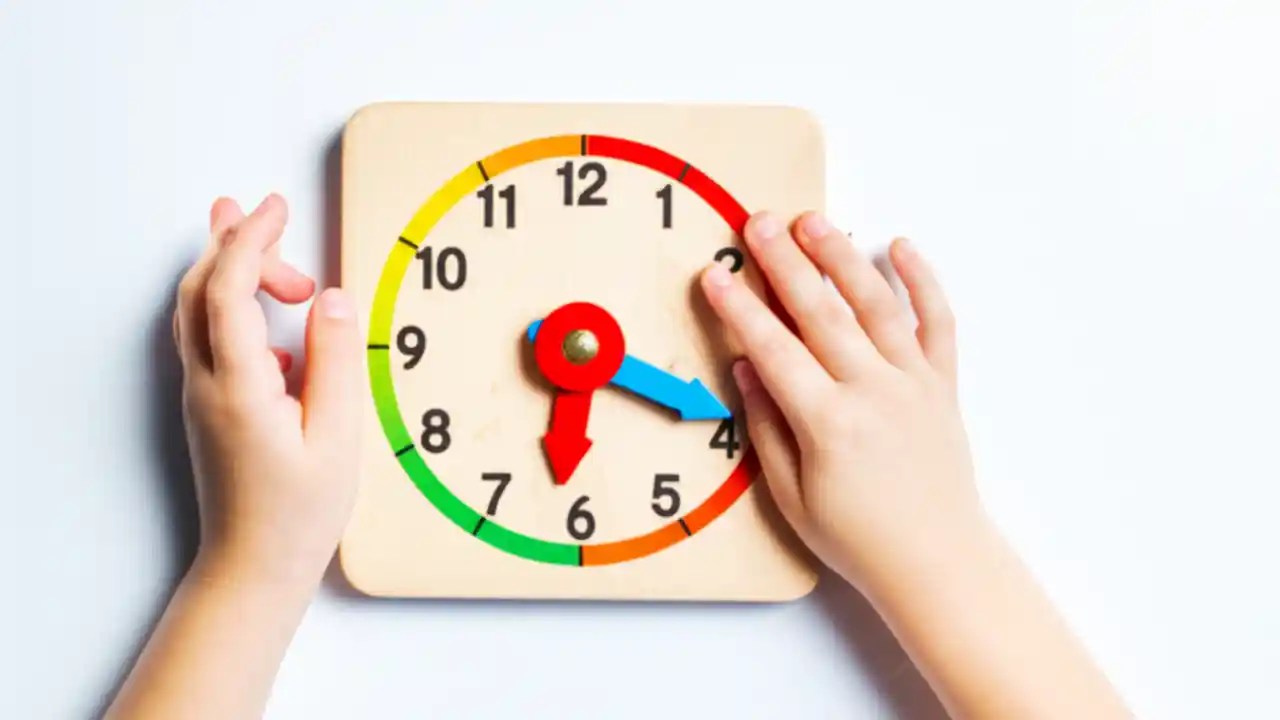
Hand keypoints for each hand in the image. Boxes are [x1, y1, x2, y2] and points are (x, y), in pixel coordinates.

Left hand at [174, 194, 361, 587]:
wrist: (252, 568)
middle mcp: (207, 384)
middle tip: (272, 218)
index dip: (250, 241)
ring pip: (197, 315)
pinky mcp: (211, 410)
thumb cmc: (297, 514)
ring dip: (226, 273)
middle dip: (234, 245)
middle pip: (199, 291)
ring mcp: (203, 397)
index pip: (228, 290)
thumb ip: (336, 360)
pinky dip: (235, 313)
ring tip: (264, 250)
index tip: (275, 207)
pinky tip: (279, 336)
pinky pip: (211, 343)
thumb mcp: (336, 436)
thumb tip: (333, 298)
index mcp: (238, 385)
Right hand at [700, 211, 979, 595]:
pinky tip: (899, 247)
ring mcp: (913, 384)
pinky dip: (921, 282)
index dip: (739, 309)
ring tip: (812, 221)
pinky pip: (937, 323)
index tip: (714, 275)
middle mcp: (873, 392)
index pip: (773, 350)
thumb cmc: (859, 539)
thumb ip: (768, 428)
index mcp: (829, 423)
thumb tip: (746, 368)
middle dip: (784, 263)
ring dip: (841, 258)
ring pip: (874, 305)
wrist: (937, 560)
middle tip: (757, 222)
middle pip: (820, 313)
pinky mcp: (942, 385)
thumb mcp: (792, 496)